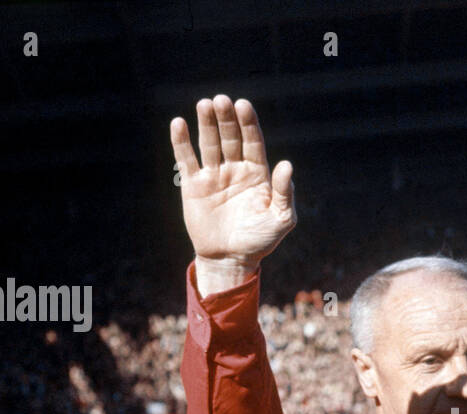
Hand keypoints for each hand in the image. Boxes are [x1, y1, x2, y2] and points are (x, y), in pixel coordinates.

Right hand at [169, 95, 295, 271]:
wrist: (231, 260)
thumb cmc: (260, 241)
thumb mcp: (280, 219)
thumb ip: (285, 193)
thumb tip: (287, 164)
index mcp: (257, 173)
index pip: (253, 142)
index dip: (248, 124)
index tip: (243, 105)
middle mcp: (235, 169)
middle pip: (230, 137)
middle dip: (226, 119)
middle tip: (221, 100)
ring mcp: (213, 175)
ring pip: (209, 143)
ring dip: (206, 123)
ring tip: (205, 104)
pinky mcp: (193, 185)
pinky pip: (186, 160)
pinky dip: (181, 142)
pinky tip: (179, 124)